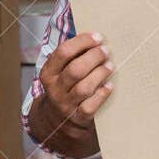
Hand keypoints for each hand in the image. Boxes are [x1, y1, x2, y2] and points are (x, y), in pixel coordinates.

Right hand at [29, 32, 112, 153]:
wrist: (59, 121)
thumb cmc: (67, 87)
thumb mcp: (62, 71)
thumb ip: (74, 55)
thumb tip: (96, 36)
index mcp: (49, 72)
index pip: (63, 52)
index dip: (82, 42)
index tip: (98, 37)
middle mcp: (55, 88)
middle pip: (75, 69)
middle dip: (94, 57)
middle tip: (107, 51)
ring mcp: (66, 104)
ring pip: (84, 87)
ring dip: (100, 74)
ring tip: (110, 66)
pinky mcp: (78, 117)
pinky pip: (90, 106)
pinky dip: (102, 94)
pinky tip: (109, 86)